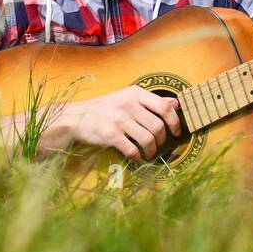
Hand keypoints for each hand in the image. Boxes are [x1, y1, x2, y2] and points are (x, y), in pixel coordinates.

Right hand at [42, 85, 181, 162]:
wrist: (76, 117)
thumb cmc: (104, 107)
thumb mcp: (127, 97)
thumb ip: (151, 101)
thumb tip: (176, 103)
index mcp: (135, 93)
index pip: (164, 107)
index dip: (175, 121)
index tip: (176, 131)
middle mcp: (128, 105)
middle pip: (158, 127)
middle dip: (162, 140)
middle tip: (158, 145)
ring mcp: (119, 120)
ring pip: (148, 140)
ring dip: (151, 151)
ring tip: (148, 153)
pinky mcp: (111, 135)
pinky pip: (132, 150)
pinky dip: (137, 157)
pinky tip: (135, 158)